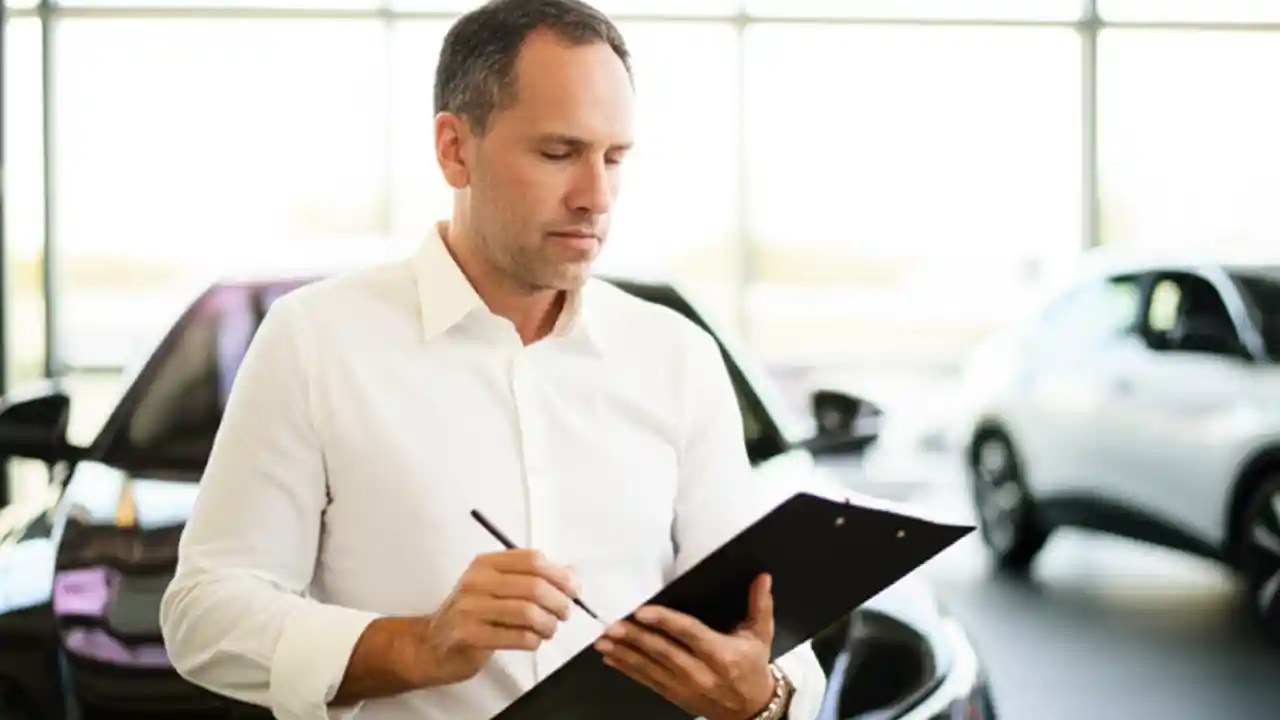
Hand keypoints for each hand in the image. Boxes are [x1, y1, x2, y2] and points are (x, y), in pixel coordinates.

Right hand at [412, 549, 578, 686]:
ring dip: (548, 624)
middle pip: (534, 587)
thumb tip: (571, 576)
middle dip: (559, 602)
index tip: (573, 590)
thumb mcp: (496, 587)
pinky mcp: (470, 635)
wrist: (431, 645)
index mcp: (486, 563)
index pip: (532, 560)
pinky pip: (517, 637)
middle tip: (564, 613)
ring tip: (549, 630)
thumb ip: (530, 578)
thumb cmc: (472, 615)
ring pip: (528, 613)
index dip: (560, 575)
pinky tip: (532, 641)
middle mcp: (477, 581)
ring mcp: (471, 608)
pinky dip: (533, 640)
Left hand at [595, 573, 777, 719]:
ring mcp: (686, 687)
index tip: (643, 612)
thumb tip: (762, 578)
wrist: (751, 710)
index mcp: (722, 655)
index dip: (665, 622)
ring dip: (624, 653)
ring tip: (603, 641)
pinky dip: (627, 669)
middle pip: (664, 652)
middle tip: (612, 625)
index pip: (689, 634)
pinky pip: (647, 681)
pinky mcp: (675, 695)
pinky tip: (611, 658)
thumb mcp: (761, 636)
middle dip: (635, 638)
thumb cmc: (752, 668)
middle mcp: (701, 673)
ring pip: (650, 668)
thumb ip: (760, 605)